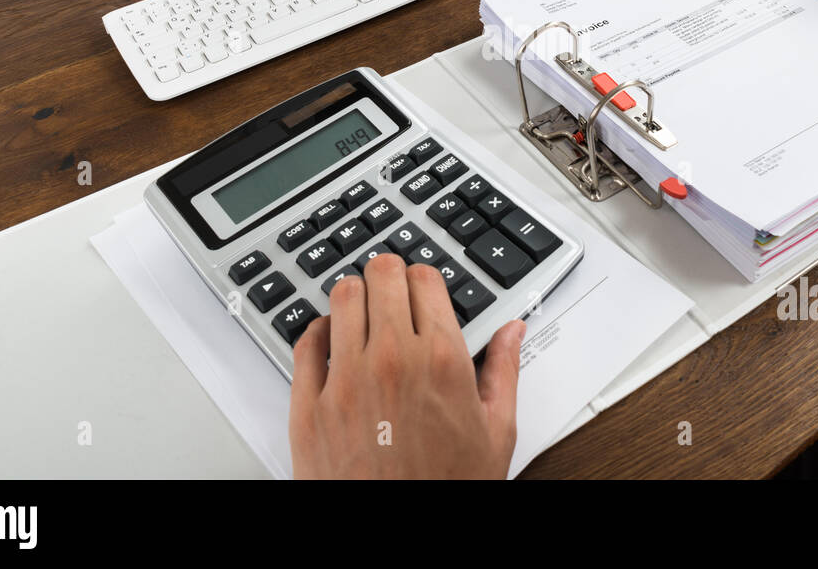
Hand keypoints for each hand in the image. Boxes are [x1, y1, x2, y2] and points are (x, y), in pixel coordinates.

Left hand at [289, 253, 524, 478]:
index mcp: (443, 361)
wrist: (398, 543)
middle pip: (382, 275)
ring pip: (340, 297)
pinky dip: (316, 332)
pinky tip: (330, 340)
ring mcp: (346, 380)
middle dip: (389, 275)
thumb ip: (504, 371)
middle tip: (391, 289)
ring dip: (353, 295)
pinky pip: (305, 343)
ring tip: (361, 309)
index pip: (425, 278)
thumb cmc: (446, 491)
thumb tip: (513, 331)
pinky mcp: (308, 405)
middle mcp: (393, 360)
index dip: (424, 277)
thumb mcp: (495, 433)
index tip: (422, 287)